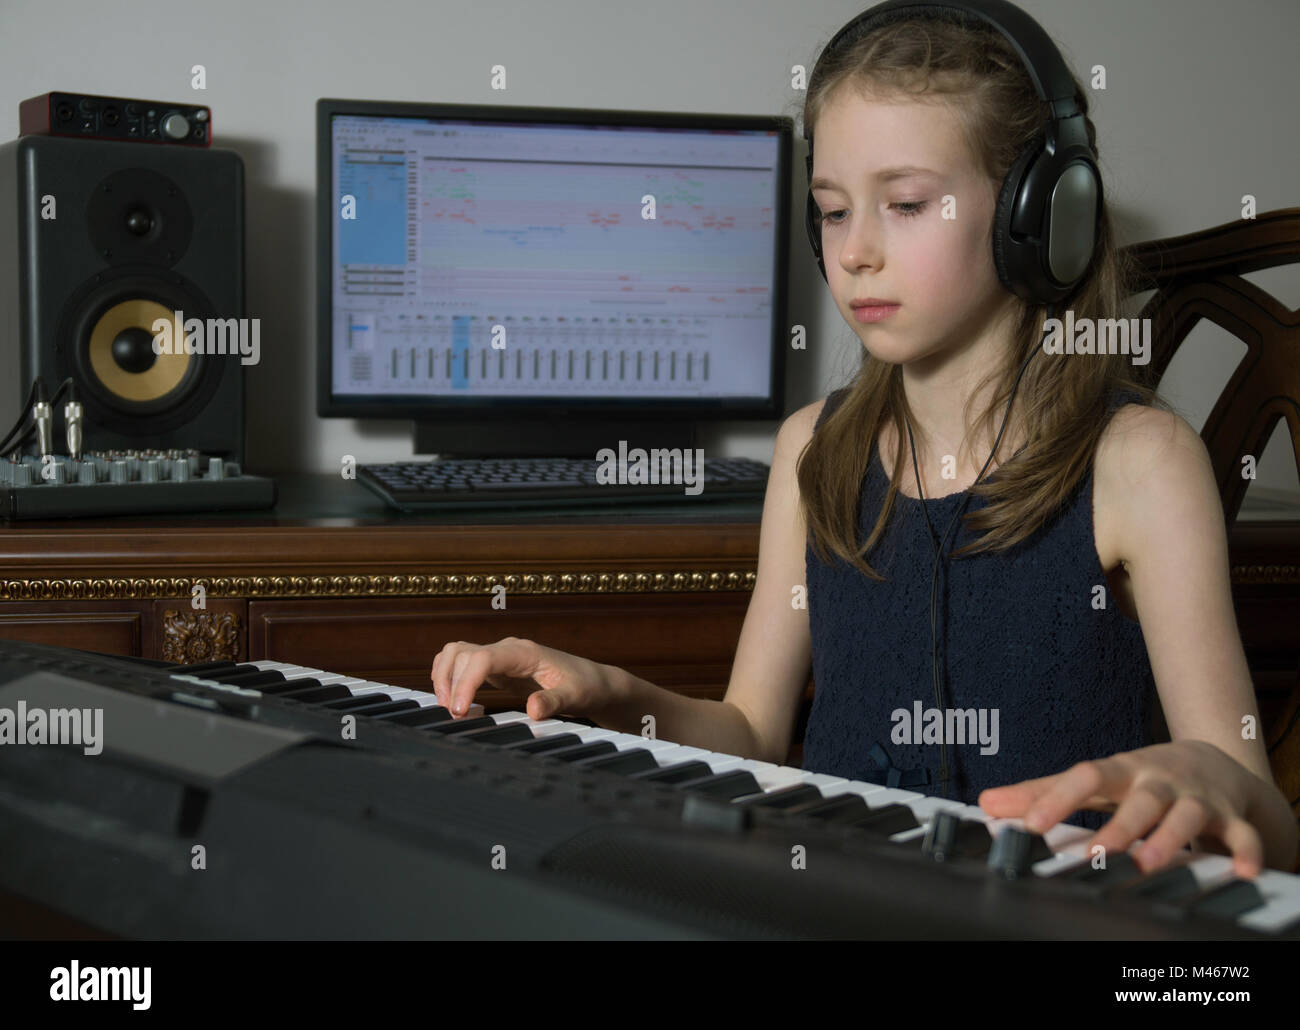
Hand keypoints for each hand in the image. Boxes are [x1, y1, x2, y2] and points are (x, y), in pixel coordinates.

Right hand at [430, 636, 613, 720]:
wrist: (594, 682)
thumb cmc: (586, 687)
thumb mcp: (576, 697)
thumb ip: (554, 702)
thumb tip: (532, 710)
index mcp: (524, 652)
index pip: (482, 658)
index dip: (465, 682)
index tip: (460, 712)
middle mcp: (507, 649)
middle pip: (462, 653)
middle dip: (450, 684)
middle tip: (455, 717)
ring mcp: (500, 656)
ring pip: (456, 653)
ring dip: (445, 677)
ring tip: (450, 708)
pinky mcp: (496, 667)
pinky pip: (462, 662)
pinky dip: (450, 677)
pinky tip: (455, 701)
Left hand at [977, 740, 1266, 877]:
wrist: (1215, 761)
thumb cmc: (1142, 776)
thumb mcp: (1096, 780)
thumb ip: (1043, 793)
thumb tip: (987, 802)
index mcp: (1121, 771)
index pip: (1086, 777)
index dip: (1057, 799)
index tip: (1030, 824)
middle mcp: (1159, 781)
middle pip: (1140, 799)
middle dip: (1120, 825)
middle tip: (1096, 851)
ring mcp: (1197, 798)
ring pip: (1187, 815)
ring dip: (1170, 838)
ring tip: (1151, 863)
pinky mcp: (1233, 818)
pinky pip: (1242, 836)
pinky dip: (1245, 853)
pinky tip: (1240, 871)